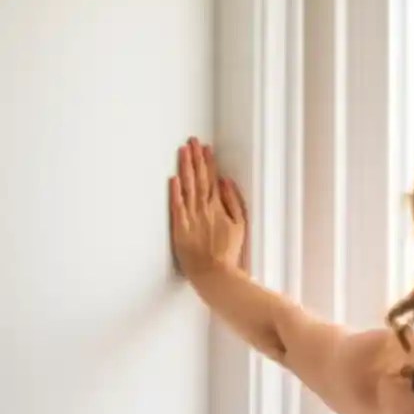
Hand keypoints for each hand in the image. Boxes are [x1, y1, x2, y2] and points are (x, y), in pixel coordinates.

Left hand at [170, 137, 246, 277]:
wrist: (215, 272)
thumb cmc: (228, 251)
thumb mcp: (240, 225)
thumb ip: (233, 201)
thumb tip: (226, 182)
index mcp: (219, 207)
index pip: (212, 179)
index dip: (209, 162)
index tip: (206, 147)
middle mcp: (204, 208)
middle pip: (199, 178)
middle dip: (196, 158)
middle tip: (192, 141)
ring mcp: (191, 217)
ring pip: (187, 187)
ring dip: (185, 168)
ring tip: (183, 151)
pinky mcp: (179, 228)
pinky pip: (177, 206)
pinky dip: (175, 192)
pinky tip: (173, 178)